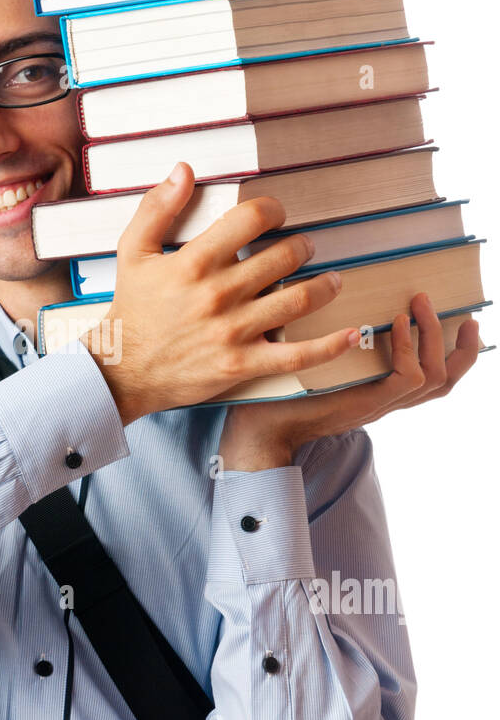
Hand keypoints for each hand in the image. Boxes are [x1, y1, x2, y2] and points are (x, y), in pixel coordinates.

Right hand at [80, 161, 360, 426]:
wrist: (122, 371)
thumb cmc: (130, 309)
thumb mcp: (132, 251)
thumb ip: (157, 208)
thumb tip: (183, 170)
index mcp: (195, 261)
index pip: (251, 218)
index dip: (273, 209)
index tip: (277, 214)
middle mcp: (219, 293)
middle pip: (284, 256)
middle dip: (302, 246)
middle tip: (305, 247)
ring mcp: (234, 331)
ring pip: (298, 300)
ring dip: (325, 285)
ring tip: (332, 280)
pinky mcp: (242, 364)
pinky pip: (297, 356)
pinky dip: (330, 346)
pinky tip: (353, 334)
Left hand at [218, 292, 481, 468]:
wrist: (258, 428)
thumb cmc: (278, 392)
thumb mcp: (312, 360)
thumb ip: (329, 337)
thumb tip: (325, 291)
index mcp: (381, 392)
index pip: (436, 378)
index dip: (456, 351)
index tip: (462, 320)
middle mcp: (387, 401)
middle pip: (448, 381)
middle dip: (462, 346)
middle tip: (461, 313)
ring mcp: (379, 405)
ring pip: (435, 379)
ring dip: (433, 336)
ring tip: (419, 304)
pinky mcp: (365, 405)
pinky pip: (405, 379)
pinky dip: (407, 348)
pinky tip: (394, 322)